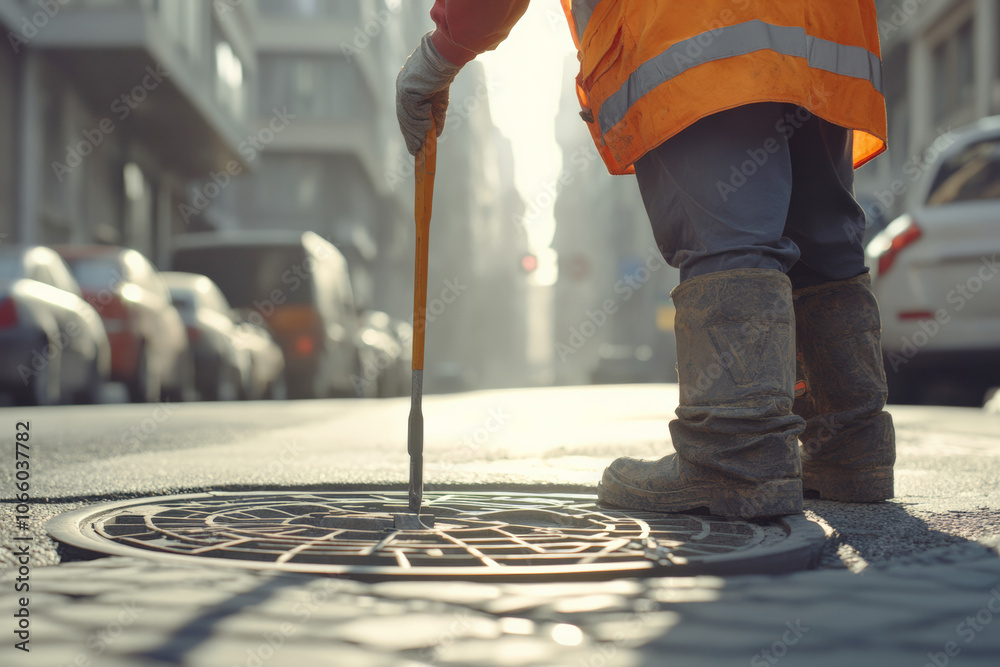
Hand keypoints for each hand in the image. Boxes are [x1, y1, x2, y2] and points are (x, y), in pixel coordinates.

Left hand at [396, 31, 461, 155]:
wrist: (444, 55)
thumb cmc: (443, 74)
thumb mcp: (440, 101)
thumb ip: (436, 118)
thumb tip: (434, 136)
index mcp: (408, 90)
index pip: (406, 115)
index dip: (410, 133)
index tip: (414, 147)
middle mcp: (402, 88)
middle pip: (404, 118)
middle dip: (410, 136)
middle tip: (416, 152)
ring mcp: (403, 88)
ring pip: (406, 116)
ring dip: (416, 131)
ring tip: (422, 143)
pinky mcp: (406, 87)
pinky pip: (411, 109)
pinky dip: (419, 119)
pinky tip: (427, 122)